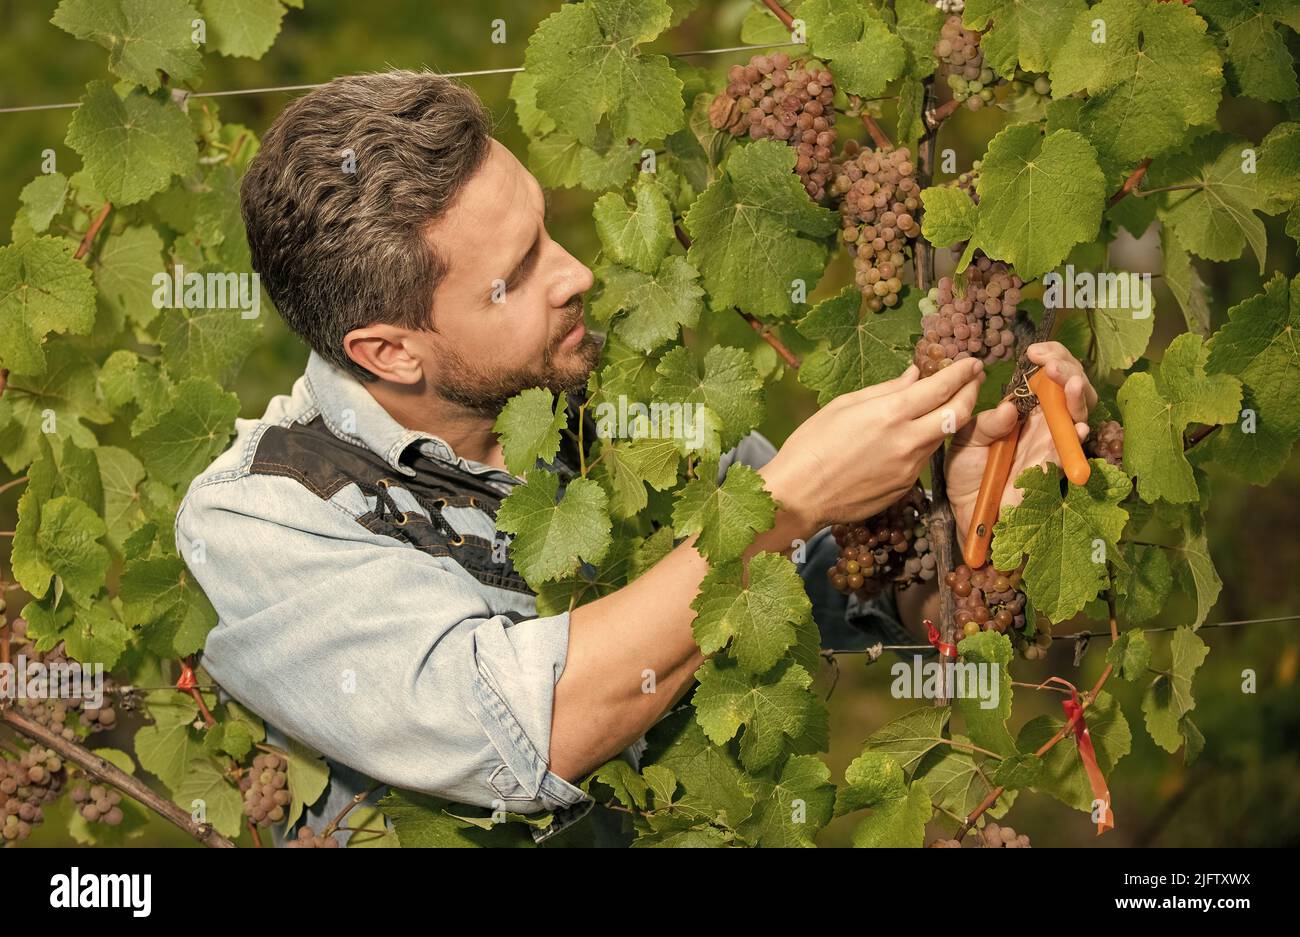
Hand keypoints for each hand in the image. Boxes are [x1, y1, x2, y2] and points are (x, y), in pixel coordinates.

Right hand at [762, 358, 985, 531]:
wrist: (799, 495)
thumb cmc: (811, 445)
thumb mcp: (843, 406)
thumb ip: (885, 390)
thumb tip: (914, 376)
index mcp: (889, 413)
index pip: (941, 387)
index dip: (962, 372)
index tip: (972, 362)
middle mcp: (907, 441)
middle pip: (958, 413)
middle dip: (971, 392)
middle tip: (974, 379)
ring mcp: (909, 467)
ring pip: (941, 437)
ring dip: (948, 418)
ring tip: (945, 404)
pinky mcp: (905, 487)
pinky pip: (923, 459)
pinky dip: (924, 442)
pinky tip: (912, 436)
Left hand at [946, 342, 1097, 542]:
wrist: (968, 511)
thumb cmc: (966, 472)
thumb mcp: (966, 439)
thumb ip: (986, 424)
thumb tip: (1010, 408)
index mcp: (1023, 410)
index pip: (1046, 377)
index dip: (1049, 359)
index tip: (1036, 352)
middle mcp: (1042, 423)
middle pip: (1069, 390)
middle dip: (1068, 371)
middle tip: (1054, 366)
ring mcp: (1050, 444)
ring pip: (1077, 415)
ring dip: (1078, 397)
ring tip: (1069, 383)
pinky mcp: (1052, 469)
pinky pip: (1071, 452)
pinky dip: (1077, 437)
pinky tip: (1077, 426)